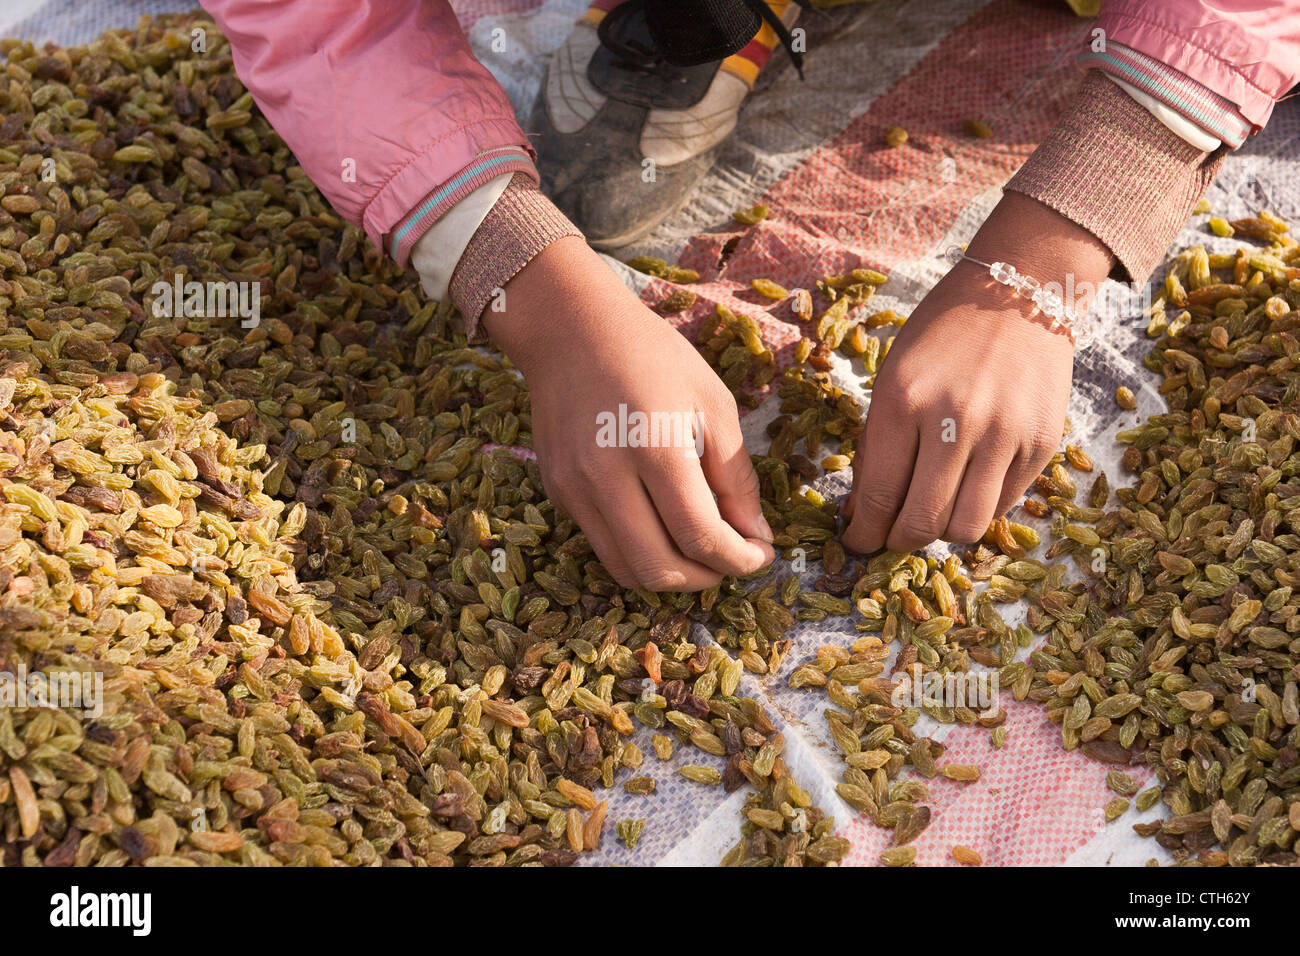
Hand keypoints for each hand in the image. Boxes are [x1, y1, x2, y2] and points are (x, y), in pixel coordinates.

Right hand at [484, 236, 774, 589]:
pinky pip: (603, 545)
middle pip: (660, 570)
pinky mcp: (559, 493)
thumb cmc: (654, 357)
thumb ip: (736, 477)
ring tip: (699, 553)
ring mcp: (575, 489)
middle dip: (707, 579)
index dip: (740, 560)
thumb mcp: (713, 404)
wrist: (572, 329)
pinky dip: (640, 552)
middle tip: (731, 561)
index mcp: (656, 447)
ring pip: (626, 570)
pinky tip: (662, 528)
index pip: (700, 536)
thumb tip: (755, 537)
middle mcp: (607, 476)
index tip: (761, 555)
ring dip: (671, 576)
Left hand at [841, 192, 1113, 553]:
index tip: (858, 542)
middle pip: (922, 522)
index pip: (880, 495)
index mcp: (904, 401)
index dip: (864, 533)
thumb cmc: (941, 337)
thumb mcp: (892, 380)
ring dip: (941, 534)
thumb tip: (861, 514)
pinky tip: (965, 488)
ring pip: (966, 527)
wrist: (1018, 294)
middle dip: (898, 541)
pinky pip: (1003, 506)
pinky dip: (978, 508)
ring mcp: (1005, 433)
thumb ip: (875, 448)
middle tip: (891, 537)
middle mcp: (956, 419)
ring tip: (931, 514)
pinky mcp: (1042, 443)